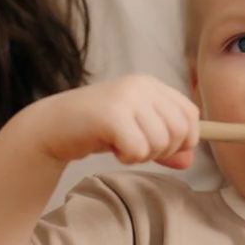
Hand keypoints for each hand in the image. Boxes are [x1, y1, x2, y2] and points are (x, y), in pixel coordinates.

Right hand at [19, 75, 199, 169]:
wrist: (53, 126)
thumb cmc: (96, 129)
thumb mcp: (137, 133)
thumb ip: (165, 145)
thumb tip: (189, 160)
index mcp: (151, 85)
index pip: (190, 113)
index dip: (184, 138)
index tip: (161, 147)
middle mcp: (142, 86)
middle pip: (181, 130)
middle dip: (163, 150)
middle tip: (136, 148)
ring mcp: (127, 98)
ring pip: (161, 141)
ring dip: (143, 155)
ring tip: (121, 146)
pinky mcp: (112, 114)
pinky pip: (139, 149)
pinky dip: (128, 157)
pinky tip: (112, 148)